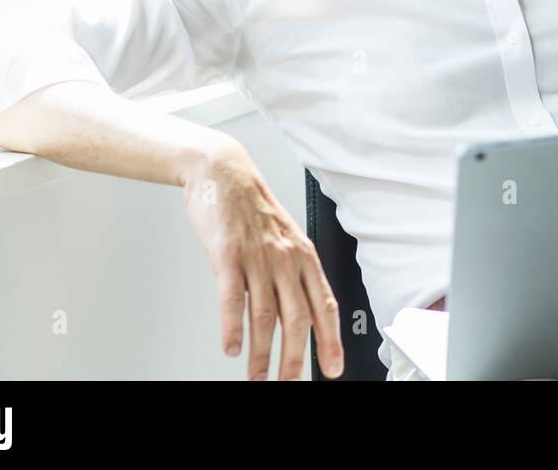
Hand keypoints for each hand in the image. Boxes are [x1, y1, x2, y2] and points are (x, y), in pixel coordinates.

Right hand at [181, 139, 343, 379]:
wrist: (224, 172)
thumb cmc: (253, 208)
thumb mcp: (284, 238)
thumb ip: (292, 273)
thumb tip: (298, 311)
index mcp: (304, 256)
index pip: (325, 305)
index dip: (331, 341)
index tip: (333, 369)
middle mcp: (286, 258)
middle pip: (297, 318)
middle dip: (295, 358)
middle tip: (289, 384)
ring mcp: (258, 257)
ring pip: (266, 315)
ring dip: (262, 354)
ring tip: (257, 378)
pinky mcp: (228, 254)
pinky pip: (233, 298)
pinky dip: (233, 327)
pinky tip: (231, 348)